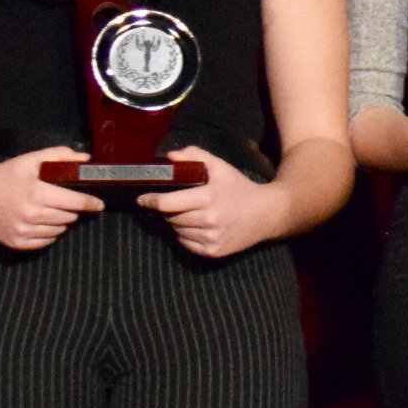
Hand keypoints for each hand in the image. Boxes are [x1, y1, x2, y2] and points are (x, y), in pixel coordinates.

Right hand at [0, 146, 103, 250]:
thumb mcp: (30, 160)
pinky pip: (46, 242)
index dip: (90, 203)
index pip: (74, 201)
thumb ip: (59, 156)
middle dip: (71, 209)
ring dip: (60, 221)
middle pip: (69, 217)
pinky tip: (40, 222)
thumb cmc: (5, 175)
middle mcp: (31, 215)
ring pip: (59, 230)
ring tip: (48, 209)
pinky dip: (49, 233)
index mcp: (36, 192)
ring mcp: (23, 231)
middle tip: (63, 201)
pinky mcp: (17, 243)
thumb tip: (87, 160)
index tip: (99, 204)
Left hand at [137, 148, 287, 258]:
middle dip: (165, 210)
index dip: (151, 201)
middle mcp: (209, 221)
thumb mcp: (220, 167)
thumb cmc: (239, 188)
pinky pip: (186, 243)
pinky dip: (184, 235)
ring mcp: (211, 238)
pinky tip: (195, 225)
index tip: (141, 198)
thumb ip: (195, 156)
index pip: (168, 203)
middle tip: (169, 202)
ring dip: (175, 222)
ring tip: (185, 212)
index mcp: (208, 198)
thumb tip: (170, 157)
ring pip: (177, 231)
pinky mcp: (213, 252)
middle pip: (170, 218)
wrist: (266, 214)